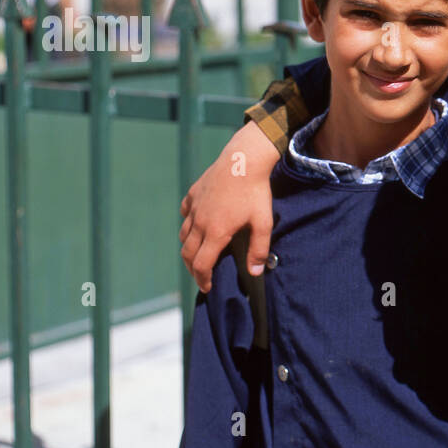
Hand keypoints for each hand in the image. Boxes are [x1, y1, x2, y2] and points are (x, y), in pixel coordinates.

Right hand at [180, 122, 279, 291]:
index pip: (201, 265)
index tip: (207, 287)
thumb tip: (255, 272)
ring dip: (189, 248)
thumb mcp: (263, 223)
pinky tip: (195, 223)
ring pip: (184, 234)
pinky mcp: (194, 193)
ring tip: (199, 253)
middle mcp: (200, 222)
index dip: (202, 279)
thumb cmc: (255, 192)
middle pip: (188, 253)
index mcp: (216, 232)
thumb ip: (259, 249)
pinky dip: (187, 223)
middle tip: (201, 276)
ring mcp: (195, 207)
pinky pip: (185, 213)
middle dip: (193, 269)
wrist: (243, 159)